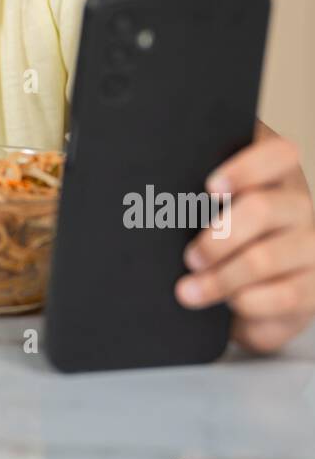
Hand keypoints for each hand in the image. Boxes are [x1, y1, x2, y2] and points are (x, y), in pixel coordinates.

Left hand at [175, 123, 314, 353]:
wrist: (259, 289)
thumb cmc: (228, 237)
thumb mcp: (218, 211)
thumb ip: (201, 199)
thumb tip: (159, 203)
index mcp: (279, 174)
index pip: (278, 154)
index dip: (245, 168)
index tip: (209, 188)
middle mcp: (301, 206)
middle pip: (261, 209)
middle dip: (216, 238)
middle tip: (189, 257)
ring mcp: (312, 247)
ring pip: (264, 259)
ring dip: (220, 279)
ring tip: (189, 289)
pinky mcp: (314, 289)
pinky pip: (280, 297)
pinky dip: (245, 302)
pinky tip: (227, 303)